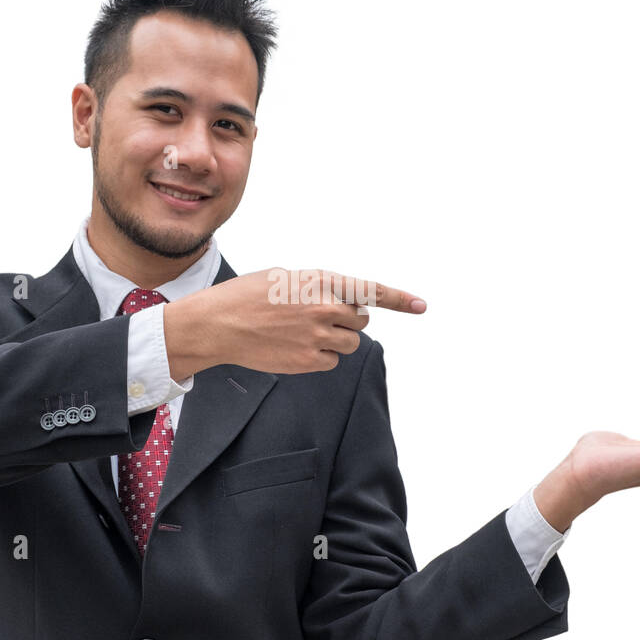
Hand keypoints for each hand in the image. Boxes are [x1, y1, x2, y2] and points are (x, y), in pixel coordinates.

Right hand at [165, 267, 426, 376]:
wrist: (217, 324)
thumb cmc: (248, 296)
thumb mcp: (286, 277)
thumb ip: (319, 287)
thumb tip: (343, 303)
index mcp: (320, 281)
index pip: (370, 289)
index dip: (399, 298)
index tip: (421, 305)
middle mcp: (325, 307)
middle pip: (360, 319)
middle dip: (346, 319)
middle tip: (315, 316)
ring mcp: (318, 336)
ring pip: (350, 343)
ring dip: (336, 339)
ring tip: (303, 332)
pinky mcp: (310, 361)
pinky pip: (333, 362)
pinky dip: (321, 357)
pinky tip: (294, 348)